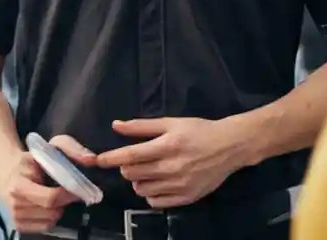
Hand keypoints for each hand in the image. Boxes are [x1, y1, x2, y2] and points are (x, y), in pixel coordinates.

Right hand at [0, 135, 96, 232]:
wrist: (6, 171)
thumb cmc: (32, 159)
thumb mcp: (50, 146)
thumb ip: (71, 148)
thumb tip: (91, 159)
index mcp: (19, 184)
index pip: (50, 198)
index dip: (68, 195)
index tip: (79, 189)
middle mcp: (15, 203)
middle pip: (52, 212)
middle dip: (64, 202)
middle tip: (65, 190)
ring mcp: (15, 217)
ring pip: (50, 220)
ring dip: (57, 209)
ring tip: (52, 195)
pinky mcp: (18, 226)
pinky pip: (45, 227)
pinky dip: (50, 217)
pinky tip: (46, 205)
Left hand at [96, 116, 259, 208]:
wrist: (229, 147)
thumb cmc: (199, 131)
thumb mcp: (171, 123)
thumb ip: (141, 126)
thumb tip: (116, 126)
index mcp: (167, 146)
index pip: (130, 156)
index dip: (110, 158)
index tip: (97, 160)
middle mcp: (171, 168)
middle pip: (133, 174)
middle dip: (126, 167)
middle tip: (134, 161)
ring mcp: (179, 185)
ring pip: (142, 190)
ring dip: (138, 181)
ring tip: (148, 172)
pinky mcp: (186, 198)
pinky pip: (157, 203)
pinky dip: (151, 194)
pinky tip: (158, 183)